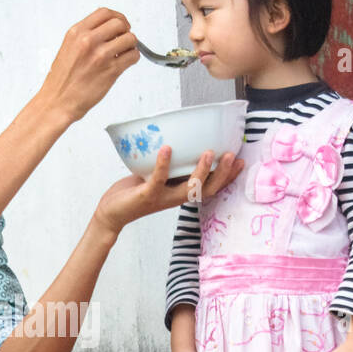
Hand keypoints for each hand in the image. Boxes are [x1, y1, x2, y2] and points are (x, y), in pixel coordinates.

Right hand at [38, 8, 138, 123]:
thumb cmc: (62, 79)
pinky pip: (133, 56)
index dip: (116, 17)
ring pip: (130, 38)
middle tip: (123, 39)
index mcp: (76, 32)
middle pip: (119, 23)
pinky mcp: (111, 71)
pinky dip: (133, 58)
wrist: (57, 101)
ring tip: (124, 52)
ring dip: (130, 45)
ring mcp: (100, 55)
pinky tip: (125, 62)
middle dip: (125, 30)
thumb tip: (106, 29)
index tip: (120, 24)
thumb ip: (85, 35)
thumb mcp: (68, 47)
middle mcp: (88, 41)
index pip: (104, 13)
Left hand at [95, 146, 242, 237]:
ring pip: (189, 188)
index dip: (227, 177)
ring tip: (209, 152)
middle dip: (222, 174)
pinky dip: (163, 164)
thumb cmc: (133, 191)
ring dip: (200, 171)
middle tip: (232, 155)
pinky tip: (167, 148)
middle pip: (206, 189)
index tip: (241, 161)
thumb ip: (170, 165)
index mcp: (181, 192)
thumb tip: (178, 139)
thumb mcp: (156, 176)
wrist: (111, 212)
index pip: (210, 186)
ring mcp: (162, 198)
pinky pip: (158, 179)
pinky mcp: (146, 196)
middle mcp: (175, 197)